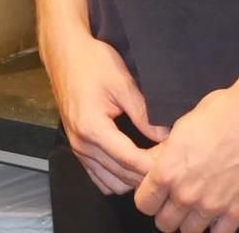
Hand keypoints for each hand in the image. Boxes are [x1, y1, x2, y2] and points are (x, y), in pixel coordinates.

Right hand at [40, 23, 167, 195]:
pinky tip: (133, 164)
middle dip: (146, 174)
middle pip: (121, 176)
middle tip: (169, 163)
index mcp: (92, 128)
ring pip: (110, 183)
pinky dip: (117, 177)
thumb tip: (166, 136)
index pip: (129, 160)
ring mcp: (77, 149)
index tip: (174, 162)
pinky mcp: (77, 148)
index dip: (154, 165)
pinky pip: (99, 177)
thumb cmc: (92, 63)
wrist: (64, 54)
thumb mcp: (122, 83)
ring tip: (152, 162)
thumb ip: (143, 114)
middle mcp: (82, 145)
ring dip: (132, 178)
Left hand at [134, 84, 238, 232]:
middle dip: (168, 212)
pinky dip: (216, 227)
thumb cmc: (221, 111)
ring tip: (198, 207)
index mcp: (167, 171)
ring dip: (190, 221)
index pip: (143, 204)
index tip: (156, 192)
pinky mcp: (238, 210)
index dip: (148, 198)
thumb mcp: (182, 127)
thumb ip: (166, 155)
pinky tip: (218, 214)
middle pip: (164, 224)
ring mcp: (212, 205)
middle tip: (177, 201)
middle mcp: (186, 194)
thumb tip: (157, 166)